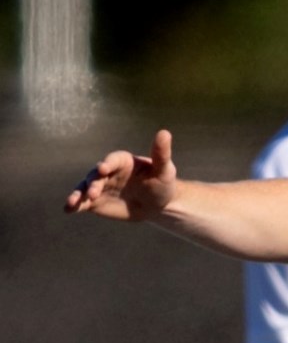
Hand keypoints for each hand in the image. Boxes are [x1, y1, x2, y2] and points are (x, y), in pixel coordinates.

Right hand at [64, 129, 178, 219]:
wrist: (156, 204)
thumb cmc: (162, 183)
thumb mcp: (164, 169)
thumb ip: (161, 153)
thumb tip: (165, 132)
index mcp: (122, 161)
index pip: (112, 160)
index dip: (107, 164)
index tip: (104, 168)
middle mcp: (107, 172)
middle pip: (96, 175)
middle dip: (93, 183)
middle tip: (93, 192)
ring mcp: (99, 186)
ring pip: (85, 188)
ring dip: (78, 194)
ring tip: (72, 202)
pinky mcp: (95, 202)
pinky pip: (82, 202)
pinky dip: (74, 205)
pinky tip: (67, 209)